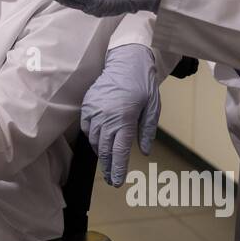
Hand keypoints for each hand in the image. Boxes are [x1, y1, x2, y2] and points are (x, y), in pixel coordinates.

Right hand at [83, 44, 160, 186]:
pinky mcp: (87, 104)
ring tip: (107, 161)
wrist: (126, 59)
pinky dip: (92, 137)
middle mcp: (106, 117)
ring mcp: (94, 111)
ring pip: (93, 140)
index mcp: (124, 119)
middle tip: (112, 179)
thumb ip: (146, 131)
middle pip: (104, 150)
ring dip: (100, 153)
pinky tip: (99, 141)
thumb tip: (144, 151)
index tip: (117, 182)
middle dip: (108, 167)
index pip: (119, 151)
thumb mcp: (152, 107)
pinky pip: (86, 127)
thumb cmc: (142, 82)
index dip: (118, 169)